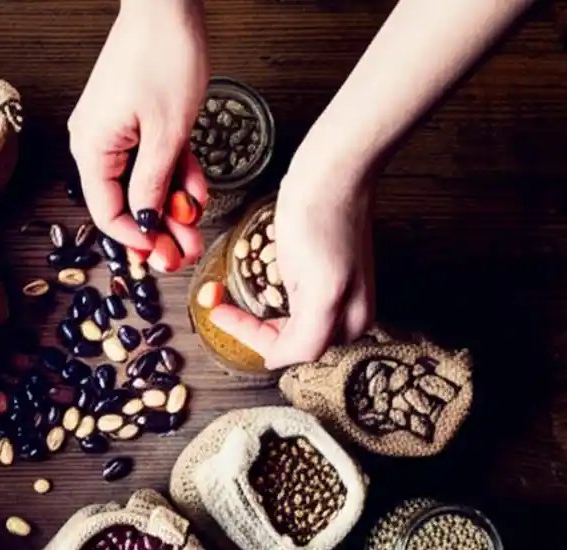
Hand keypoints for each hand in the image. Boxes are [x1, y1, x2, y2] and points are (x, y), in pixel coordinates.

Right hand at [68, 0, 208, 271]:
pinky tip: (197, 186)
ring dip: (174, 198)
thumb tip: (148, 225)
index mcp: (91, 147)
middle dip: (161, 225)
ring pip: (143, 178)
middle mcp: (93, 141)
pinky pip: (150, 154)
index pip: (107, 212)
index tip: (165, 255)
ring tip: (200, 217)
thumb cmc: (164, 56)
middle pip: (125, 199)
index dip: (137, 238)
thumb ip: (154, 184)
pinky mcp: (129, 116)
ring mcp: (111, 128)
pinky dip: (174, 169)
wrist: (165, 3)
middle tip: (188, 250)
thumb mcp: (168, 132)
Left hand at [210, 162, 375, 368]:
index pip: (290, 351)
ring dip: (256, 316)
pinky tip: (251, 285)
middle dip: (252, 330)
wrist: (332, 171)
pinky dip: (264, 296)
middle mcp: (346, 312)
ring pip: (286, 320)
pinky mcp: (321, 269)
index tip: (217, 314)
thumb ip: (308, 338)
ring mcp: (334, 289)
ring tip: (227, 300)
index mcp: (349, 322)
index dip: (250, 337)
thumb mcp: (322, 292)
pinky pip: (288, 298)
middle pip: (288, 340)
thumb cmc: (325, 222)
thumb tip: (279, 361)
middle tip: (218, 308)